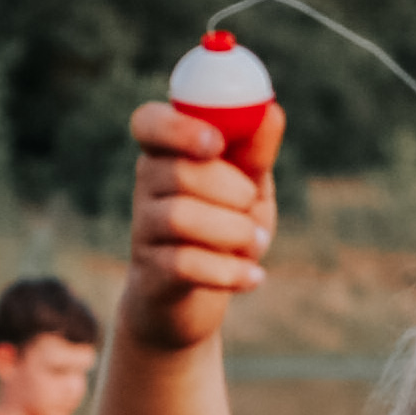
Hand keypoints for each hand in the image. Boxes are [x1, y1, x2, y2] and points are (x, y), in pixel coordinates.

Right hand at [120, 95, 281, 353]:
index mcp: (166, 156)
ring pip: (181, 217)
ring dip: (233, 230)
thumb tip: (272, 110)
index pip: (148, 123)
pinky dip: (229, 271)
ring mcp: (144, 230)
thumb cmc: (222, 232)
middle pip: (178, 171)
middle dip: (230, 189)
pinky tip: (254, 277)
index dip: (178, 128)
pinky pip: (185, 264)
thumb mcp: (246, 190)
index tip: (215, 143)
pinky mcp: (152, 273)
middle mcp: (146, 188)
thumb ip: (255, 154)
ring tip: (256, 243)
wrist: (192, 304)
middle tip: (250, 204)